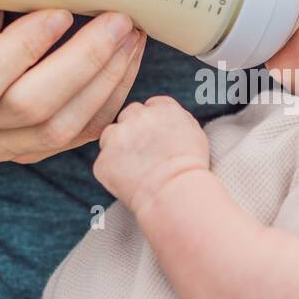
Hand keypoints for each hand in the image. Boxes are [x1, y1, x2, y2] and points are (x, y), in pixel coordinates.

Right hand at [0, 0, 145, 163]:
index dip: (29, 45)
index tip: (64, 11)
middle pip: (32, 105)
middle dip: (86, 60)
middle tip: (120, 20)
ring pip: (60, 127)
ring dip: (107, 81)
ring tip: (132, 39)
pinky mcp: (22, 154)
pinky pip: (75, 137)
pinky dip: (108, 102)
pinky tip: (125, 66)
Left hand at [93, 95, 209, 213]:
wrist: (176, 192)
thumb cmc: (191, 169)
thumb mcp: (195, 133)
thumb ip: (177, 118)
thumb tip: (164, 117)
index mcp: (161, 107)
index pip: (150, 106)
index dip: (152, 123)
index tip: (156, 138)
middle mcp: (136, 116)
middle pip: (128, 116)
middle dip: (133, 131)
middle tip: (144, 154)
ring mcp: (116, 136)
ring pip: (111, 136)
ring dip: (118, 147)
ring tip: (136, 170)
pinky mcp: (103, 160)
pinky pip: (105, 163)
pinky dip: (113, 172)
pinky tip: (130, 183)